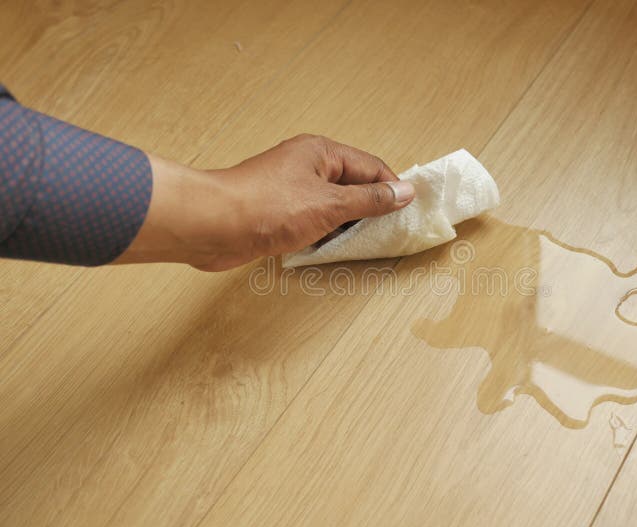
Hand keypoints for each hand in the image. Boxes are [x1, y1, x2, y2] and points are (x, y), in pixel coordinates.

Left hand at [114, 134, 414, 270]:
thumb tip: (404, 191)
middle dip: (371, 207)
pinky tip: (332, 248)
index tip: (409, 212)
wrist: (211, 226)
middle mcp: (306, 165)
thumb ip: (369, 199)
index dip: (392, 188)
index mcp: (320, 152)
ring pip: (331, 204)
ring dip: (347, 223)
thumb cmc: (268, 208)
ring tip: (367, 244)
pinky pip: (312, 219)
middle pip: (351, 184)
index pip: (370, 166)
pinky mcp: (276, 211)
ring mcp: (290, 189)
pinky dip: (325, 232)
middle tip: (391, 233)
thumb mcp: (329, 204)